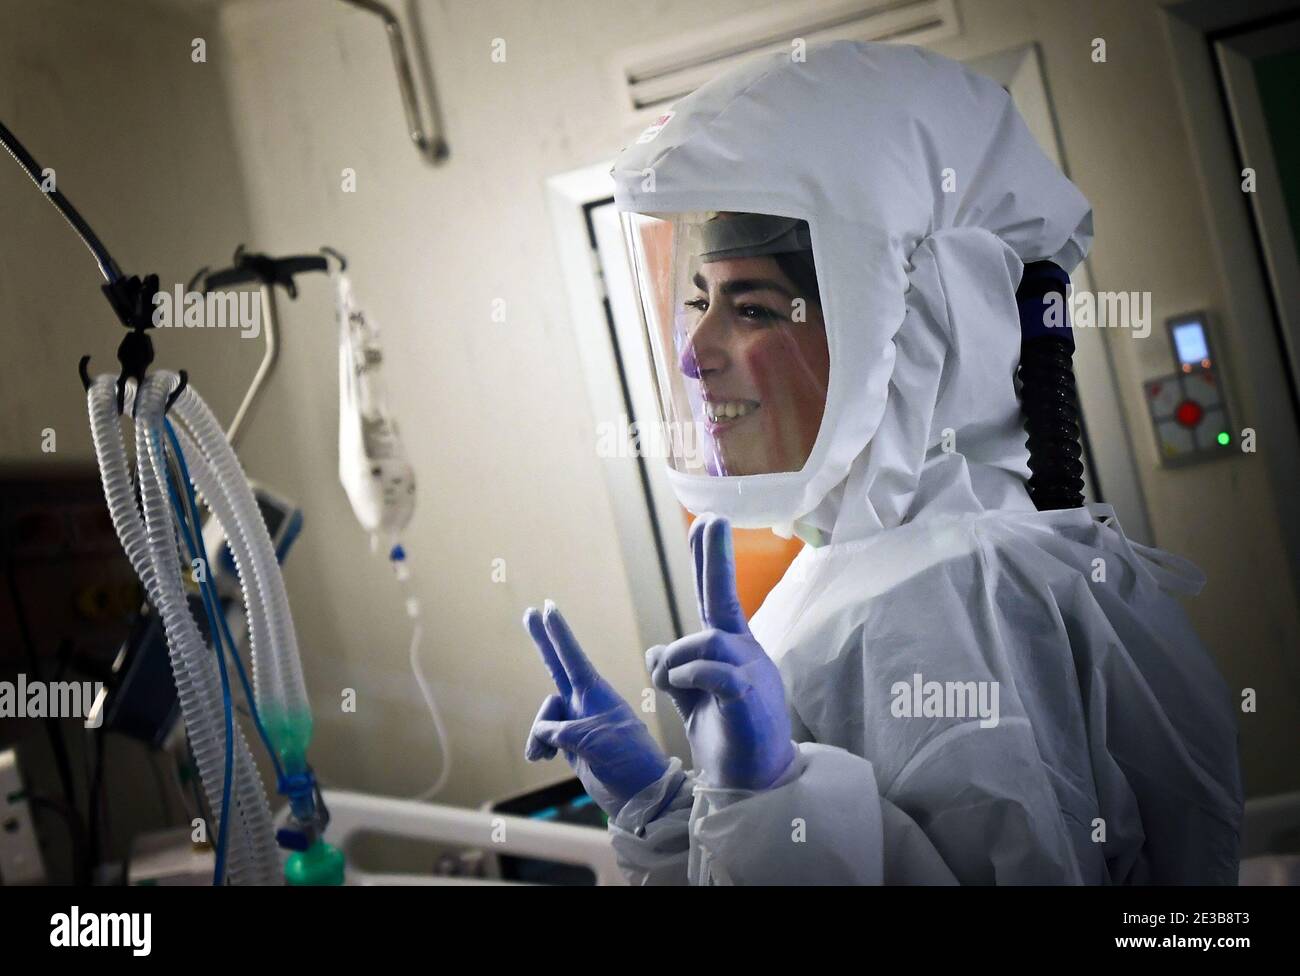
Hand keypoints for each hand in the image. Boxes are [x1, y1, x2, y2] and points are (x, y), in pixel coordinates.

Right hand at [523, 601, 669, 816]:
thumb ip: (562, 731)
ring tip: (542, 755)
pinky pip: (545, 737)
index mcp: (596, 694)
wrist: (641, 794)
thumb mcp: (593, 740)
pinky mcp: (572, 745)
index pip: (573, 657)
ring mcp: (578, 723)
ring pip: (545, 717)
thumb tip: (543, 734)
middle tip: (528, 613)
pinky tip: (542, 758)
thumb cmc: (627, 760)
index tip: (548, 607)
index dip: (559, 633)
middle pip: (556, 667)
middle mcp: (585, 703)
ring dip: (538, 734)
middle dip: (542, 643)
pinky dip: (539, 746)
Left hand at [647, 515, 795, 790]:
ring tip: (670, 682)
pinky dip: (691, 675)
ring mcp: (751, 672)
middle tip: (711, 520)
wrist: (753, 783)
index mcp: (730, 650)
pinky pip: (715, 671)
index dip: (710, 561)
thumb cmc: (727, 738)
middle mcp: (744, 652)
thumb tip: (657, 649)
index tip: (705, 524)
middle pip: (725, 598)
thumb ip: (678, 671)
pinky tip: (679, 686)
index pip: (717, 597)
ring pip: (706, 640)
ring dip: (678, 658)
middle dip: (716, 558)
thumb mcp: (693, 700)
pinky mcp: (749, 697)